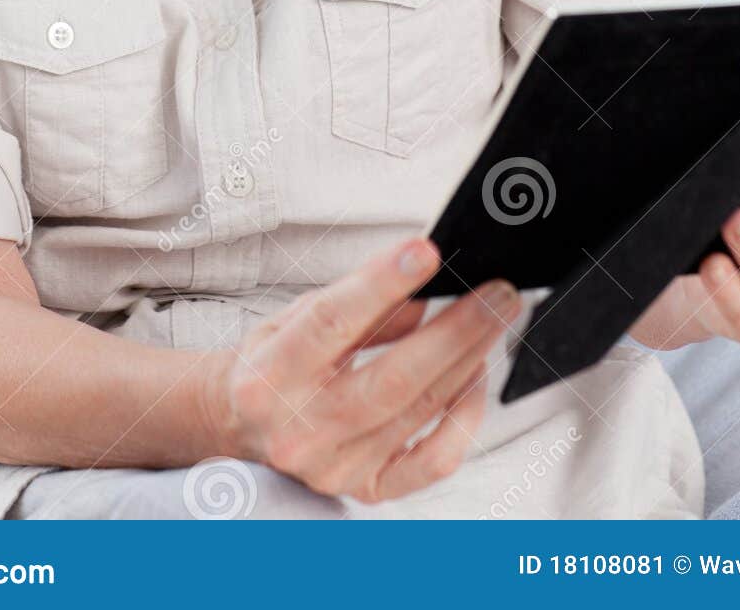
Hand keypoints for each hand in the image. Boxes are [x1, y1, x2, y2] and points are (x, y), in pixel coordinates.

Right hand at [201, 236, 520, 503]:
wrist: (244, 428)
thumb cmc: (275, 362)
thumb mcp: (293, 315)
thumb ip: (353, 301)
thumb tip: (419, 287)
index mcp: (271, 373)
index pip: (333, 321)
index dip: (382, 283)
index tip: (426, 251)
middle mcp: (300, 427)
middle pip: (394, 378)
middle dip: (457, 329)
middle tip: (496, 293)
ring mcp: (335, 465)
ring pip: (420, 410)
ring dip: (469, 358)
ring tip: (493, 320)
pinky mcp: (366, 489)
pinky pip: (434, 460)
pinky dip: (465, 415)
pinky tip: (475, 376)